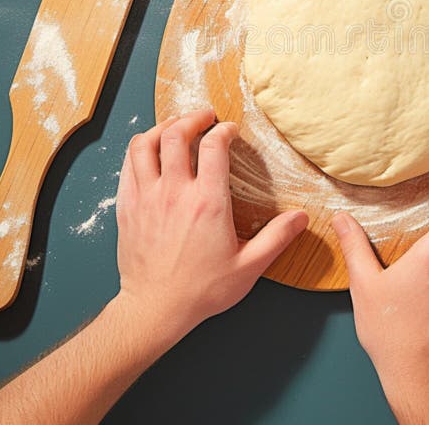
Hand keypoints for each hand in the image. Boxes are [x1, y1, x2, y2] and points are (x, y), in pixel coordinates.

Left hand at [114, 109, 307, 346]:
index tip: (230, 130)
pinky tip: (151, 152)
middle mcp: (174, 192)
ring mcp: (146, 197)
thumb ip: (277, 238)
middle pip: (175, 134)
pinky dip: (140, 150)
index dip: (223, 130)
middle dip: (192, 118)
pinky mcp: (127, 206)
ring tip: (175, 125)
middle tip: (204, 117)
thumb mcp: (248, 267)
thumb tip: (302, 217)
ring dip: (162, 127)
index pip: (213, 146)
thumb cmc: (201, 290)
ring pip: (145, 143)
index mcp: (207, 202)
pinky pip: (128, 165)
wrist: (153, 310)